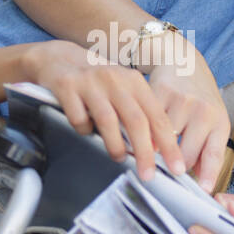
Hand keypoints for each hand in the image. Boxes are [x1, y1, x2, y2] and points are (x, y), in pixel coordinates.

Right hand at [24, 40, 183, 179]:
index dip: (169, 144)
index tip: (176, 166)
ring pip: (108, 121)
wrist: (57, 58)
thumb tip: (156, 149)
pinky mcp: (67, 87)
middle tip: (148, 175)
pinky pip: (78, 118)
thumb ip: (138, 114)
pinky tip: (85, 130)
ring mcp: (90, 82)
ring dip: (115, 146)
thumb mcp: (122, 90)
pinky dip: (83, 130)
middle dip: (145, 152)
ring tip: (118, 157)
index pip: (157, 116)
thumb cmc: (95, 81)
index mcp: (133, 81)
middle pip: (136, 120)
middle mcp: (114, 79)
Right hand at [146, 45, 229, 192]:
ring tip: (152, 148)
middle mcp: (203, 111)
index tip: (202, 191)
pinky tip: (143, 130)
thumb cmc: (199, 99)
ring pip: (162, 141)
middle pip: (185, 154)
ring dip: (155, 149)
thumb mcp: (212, 122)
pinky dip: (143, 132)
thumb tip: (202, 183)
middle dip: (174, 166)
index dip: (208, 175)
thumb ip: (207, 152)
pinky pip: (147, 123)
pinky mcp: (161, 93)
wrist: (184, 62)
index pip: (213, 155)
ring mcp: (182, 101)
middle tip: (165, 170)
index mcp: (219, 122)